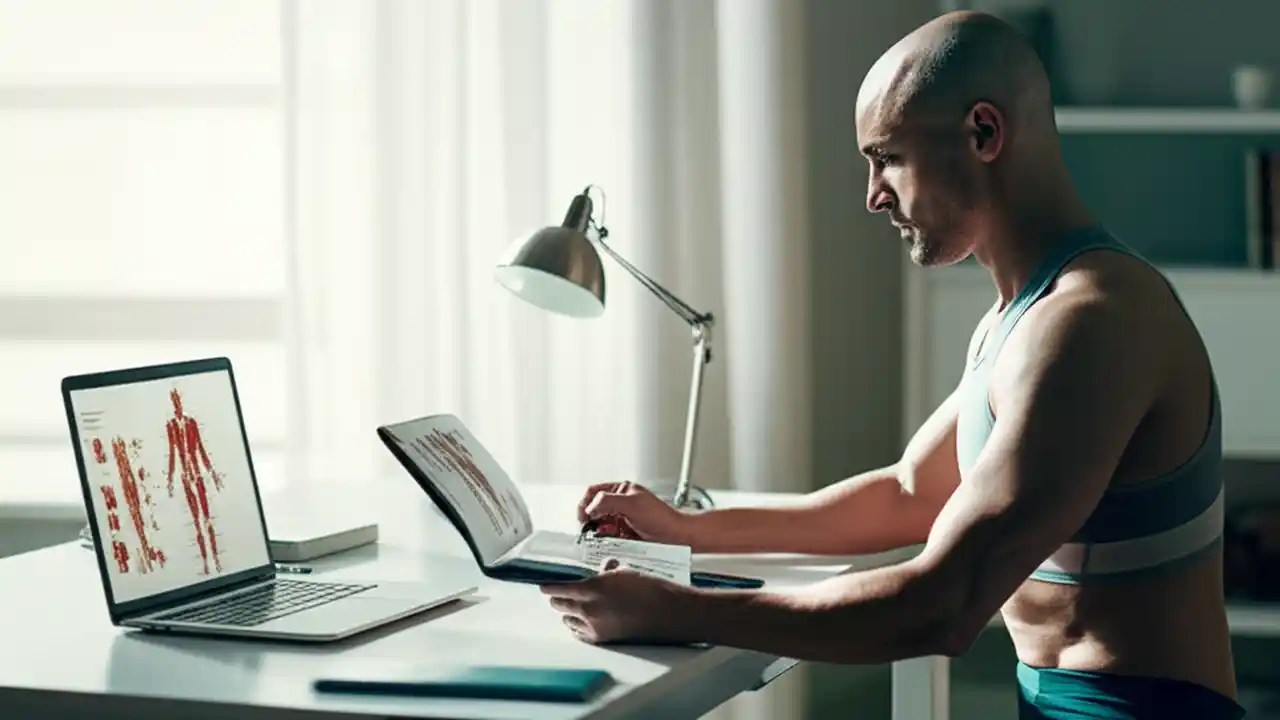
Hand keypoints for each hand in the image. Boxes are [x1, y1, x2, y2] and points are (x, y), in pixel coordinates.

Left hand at [541, 561, 694, 643]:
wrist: (668, 613)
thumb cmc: (650, 589)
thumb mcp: (625, 572)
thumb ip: (607, 571)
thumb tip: (602, 570)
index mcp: (593, 588)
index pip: (560, 589)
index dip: (549, 587)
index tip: (542, 586)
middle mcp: (589, 609)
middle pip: (561, 605)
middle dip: (557, 599)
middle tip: (556, 595)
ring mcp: (595, 626)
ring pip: (569, 620)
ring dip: (569, 613)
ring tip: (572, 608)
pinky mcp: (603, 639)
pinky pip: (580, 633)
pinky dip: (578, 626)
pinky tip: (582, 622)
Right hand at [577, 482, 690, 544]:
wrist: (675, 537)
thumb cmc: (660, 517)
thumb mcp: (631, 503)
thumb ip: (607, 501)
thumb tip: (589, 508)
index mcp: (621, 490)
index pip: (594, 492)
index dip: (585, 503)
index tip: (583, 517)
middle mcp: (619, 504)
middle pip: (594, 510)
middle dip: (591, 521)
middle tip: (590, 530)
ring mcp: (621, 520)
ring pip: (599, 526)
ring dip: (599, 532)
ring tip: (606, 536)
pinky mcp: (623, 535)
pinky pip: (607, 538)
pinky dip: (606, 541)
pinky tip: (614, 542)